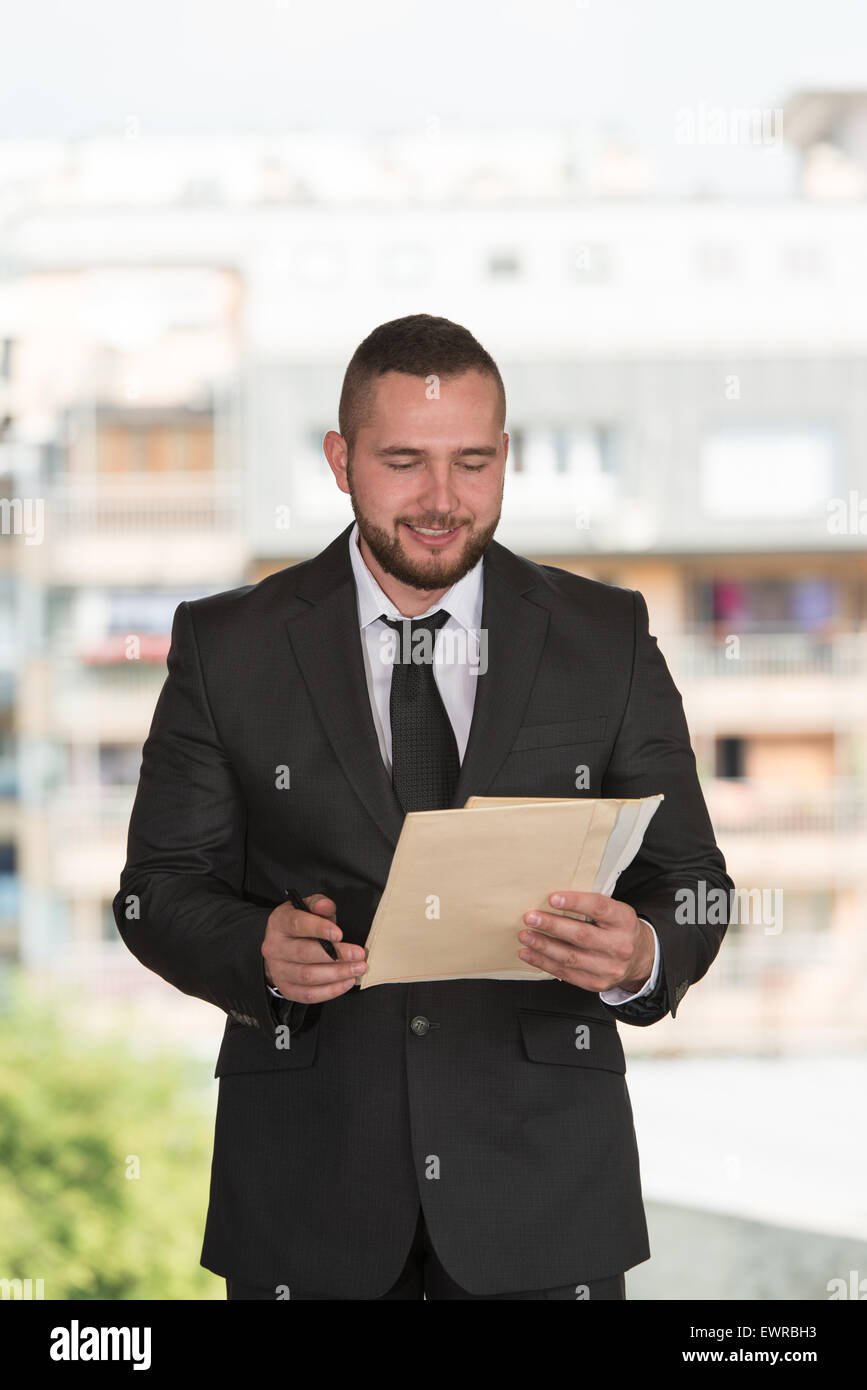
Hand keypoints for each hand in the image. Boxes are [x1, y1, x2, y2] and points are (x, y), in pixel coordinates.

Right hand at [262, 894, 367, 1002]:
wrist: (281, 947)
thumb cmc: (301, 926)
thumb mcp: (307, 908)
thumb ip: (319, 904)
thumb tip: (325, 905)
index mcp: (279, 923)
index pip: (297, 924)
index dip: (319, 929)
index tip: (340, 934)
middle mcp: (274, 947)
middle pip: (305, 953)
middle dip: (336, 955)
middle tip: (359, 954)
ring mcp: (278, 970)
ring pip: (308, 976)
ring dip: (337, 974)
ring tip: (358, 968)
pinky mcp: (286, 988)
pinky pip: (309, 994)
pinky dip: (330, 991)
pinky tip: (347, 982)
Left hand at [517, 891, 654, 993]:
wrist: (640, 958)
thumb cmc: (619, 929)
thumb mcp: (615, 912)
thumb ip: (591, 906)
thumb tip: (553, 899)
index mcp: (624, 921)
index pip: (599, 908)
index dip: (575, 902)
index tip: (553, 898)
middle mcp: (619, 945)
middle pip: (581, 935)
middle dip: (552, 926)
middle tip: (530, 917)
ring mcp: (609, 967)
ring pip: (570, 957)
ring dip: (543, 946)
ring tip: (526, 936)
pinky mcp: (597, 983)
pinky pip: (566, 973)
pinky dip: (544, 963)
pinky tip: (530, 954)